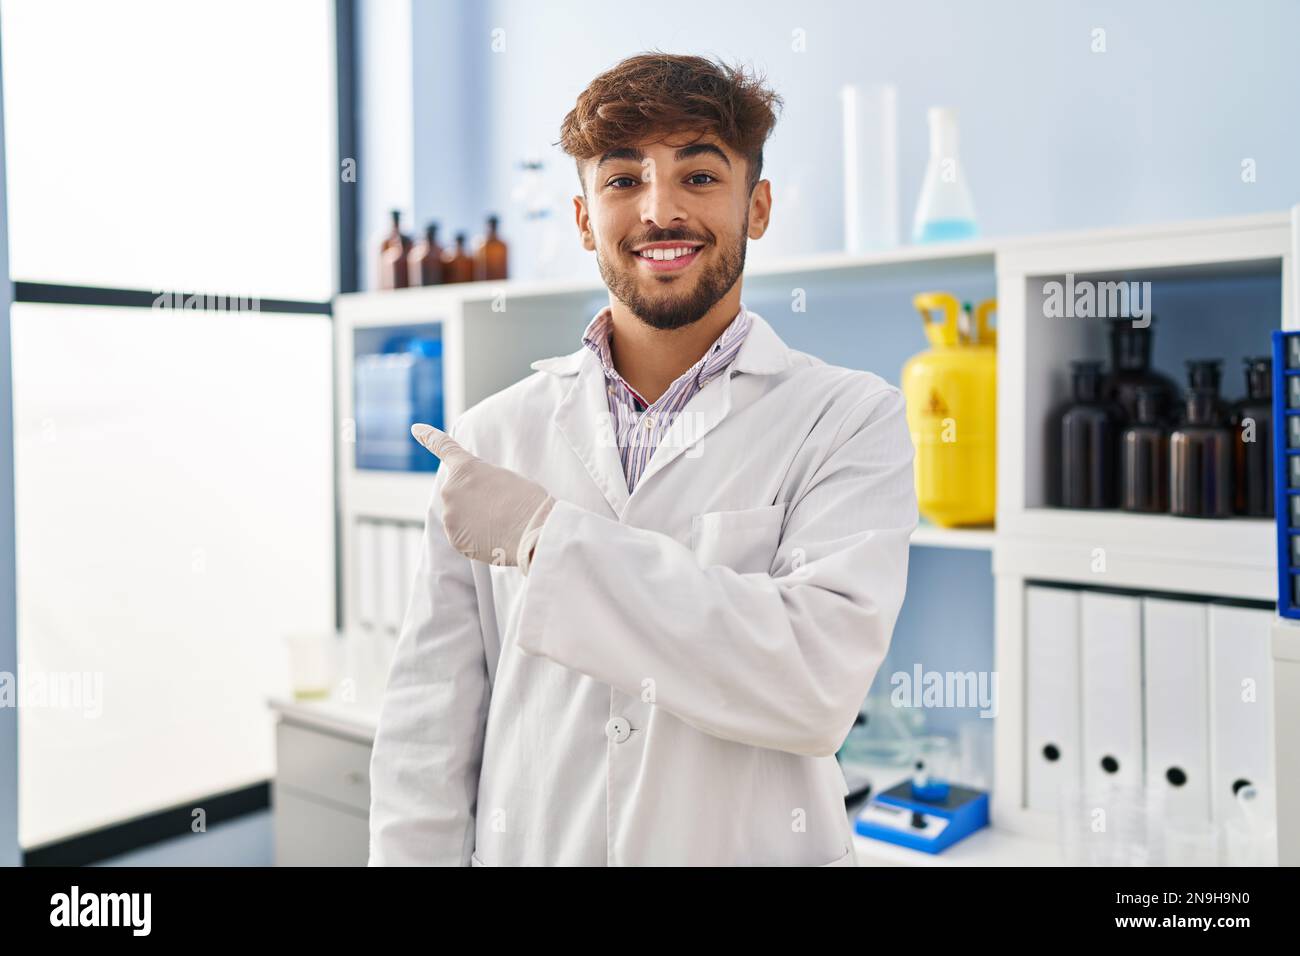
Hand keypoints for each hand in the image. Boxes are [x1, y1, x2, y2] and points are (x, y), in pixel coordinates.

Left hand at [411, 424, 555, 572]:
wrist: (533, 531)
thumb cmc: (528, 501)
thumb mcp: (506, 478)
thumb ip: (483, 482)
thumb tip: (476, 500)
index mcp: (466, 467)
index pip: (444, 448)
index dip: (430, 437)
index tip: (416, 428)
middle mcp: (451, 490)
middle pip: (457, 492)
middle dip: (473, 498)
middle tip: (500, 506)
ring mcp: (450, 515)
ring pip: (460, 516)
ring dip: (475, 519)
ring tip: (501, 522)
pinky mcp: (454, 538)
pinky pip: (463, 536)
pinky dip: (476, 538)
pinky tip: (495, 537)